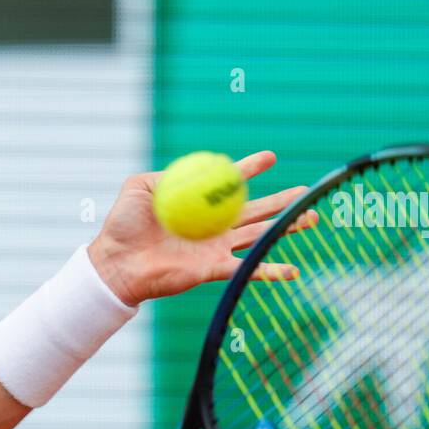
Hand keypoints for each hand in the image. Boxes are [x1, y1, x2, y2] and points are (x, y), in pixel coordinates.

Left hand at [87, 150, 318, 305]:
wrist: (116, 262)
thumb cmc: (123, 225)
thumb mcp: (140, 187)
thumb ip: (165, 174)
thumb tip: (190, 166)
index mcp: (198, 204)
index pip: (230, 183)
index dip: (249, 170)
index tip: (270, 157)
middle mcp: (212, 227)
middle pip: (255, 210)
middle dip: (282, 200)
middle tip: (306, 190)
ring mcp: (215, 248)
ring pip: (259, 235)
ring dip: (286, 228)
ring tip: (312, 218)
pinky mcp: (212, 269)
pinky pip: (246, 268)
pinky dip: (269, 270)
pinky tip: (292, 270)